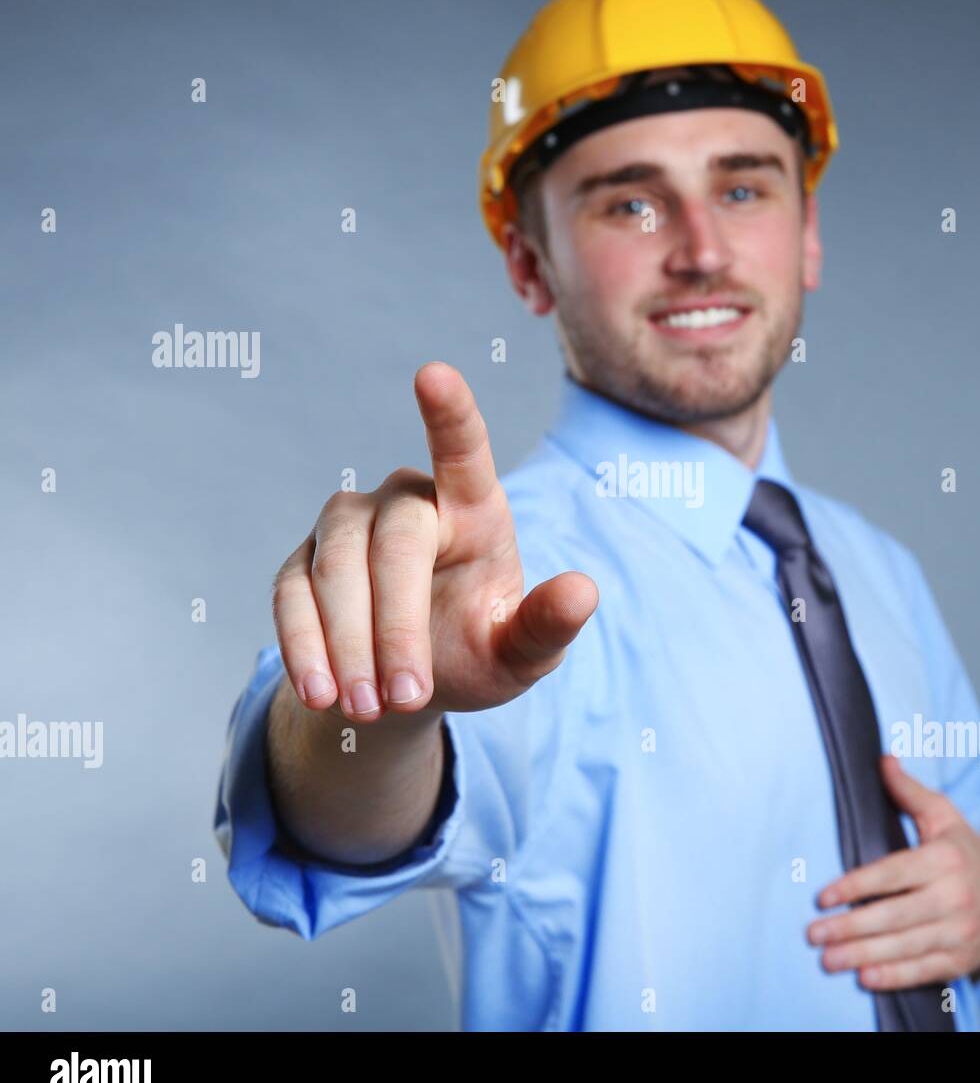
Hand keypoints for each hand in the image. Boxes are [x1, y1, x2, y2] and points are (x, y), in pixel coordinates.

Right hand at [271, 361, 599, 722]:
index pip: (462, 450)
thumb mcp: (522, 654)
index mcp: (473, 508)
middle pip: (395, 542)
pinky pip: (291, 595)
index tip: (433, 373)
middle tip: (404, 696)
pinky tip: (321, 693)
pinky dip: (304, 646)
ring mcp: (347, 528)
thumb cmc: (479, 652)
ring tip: (369, 710)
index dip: (449, 413)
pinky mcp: (301, 564)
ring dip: (347, 644)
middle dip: (394, 625)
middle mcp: (406, 501)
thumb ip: (547, 626)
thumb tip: (584, 592)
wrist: (410, 687)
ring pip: (335, 568)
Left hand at [805, 754, 979, 990]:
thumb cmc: (965, 852)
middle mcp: (954, 897)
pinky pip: (923, 970)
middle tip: (814, 934)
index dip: (856, 886)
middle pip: (894, 915)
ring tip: (828, 959)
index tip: (823, 897)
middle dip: (850, 927)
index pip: (893, 874)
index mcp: (945, 860)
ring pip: (905, 946)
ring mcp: (960, 932)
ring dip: (863, 955)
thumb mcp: (942, 816)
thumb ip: (908, 791)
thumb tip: (882, 759)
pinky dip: (894, 976)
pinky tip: (865, 977)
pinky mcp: (961, 960)